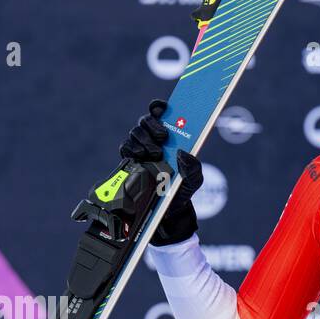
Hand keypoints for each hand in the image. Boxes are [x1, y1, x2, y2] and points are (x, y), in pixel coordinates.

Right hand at [121, 99, 203, 244]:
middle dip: (152, 125)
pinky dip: (132, 150)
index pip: (162, 115)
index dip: (159, 107)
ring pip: (135, 132)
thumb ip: (193, 166)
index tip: (163, 107)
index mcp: (171, 138)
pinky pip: (125, 148)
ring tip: (154, 153)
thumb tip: (182, 153)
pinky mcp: (129, 161)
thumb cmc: (182, 190)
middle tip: (163, 137)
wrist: (167, 211)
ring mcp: (140, 150)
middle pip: (145, 120)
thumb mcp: (194, 179)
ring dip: (143, 139)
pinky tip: (140, 157)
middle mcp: (154, 141)